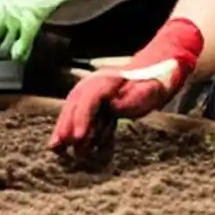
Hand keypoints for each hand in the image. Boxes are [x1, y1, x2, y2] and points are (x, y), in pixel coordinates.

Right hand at [49, 17, 202, 154]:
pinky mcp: (98, 101)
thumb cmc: (156, 79)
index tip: (79, 137)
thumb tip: (111, 108)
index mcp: (106, 80)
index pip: (88, 100)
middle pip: (74, 104)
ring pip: (73, 109)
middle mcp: (94, 84)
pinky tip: (67, 142)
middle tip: (57, 146)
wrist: (159, 67)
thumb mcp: (150, 89)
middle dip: (65, 125)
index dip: (82, 119)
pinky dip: (73, 126)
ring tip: (55, 147)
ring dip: (64, 127)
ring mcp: (93, 91)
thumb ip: (130, 99)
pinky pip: (82, 114)